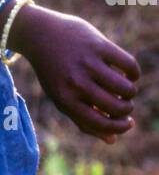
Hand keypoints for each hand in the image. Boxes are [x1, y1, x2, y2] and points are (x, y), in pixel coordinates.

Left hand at [12, 5, 139, 142]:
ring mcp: (88, 64)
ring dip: (131, 92)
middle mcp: (77, 83)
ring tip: (126, 89)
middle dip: (127, 109)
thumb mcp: (62, 98)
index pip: (101, 123)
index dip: (119, 127)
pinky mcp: (98, 45)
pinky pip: (128, 65)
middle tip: (125, 104)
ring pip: (125, 88)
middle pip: (117, 106)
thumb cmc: (54, 72)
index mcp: (66, 100)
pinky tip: (130, 74)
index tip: (127, 123)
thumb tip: (112, 140)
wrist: (40, 35)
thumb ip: (85, 121)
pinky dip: (134, 73)